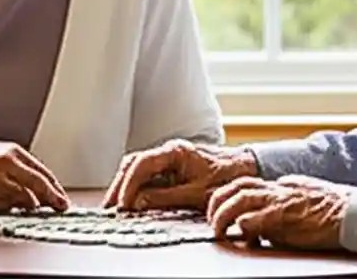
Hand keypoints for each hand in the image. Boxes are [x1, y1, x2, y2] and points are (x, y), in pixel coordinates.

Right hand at [0, 138, 67, 212]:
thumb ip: (7, 164)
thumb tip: (27, 179)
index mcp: (9, 151)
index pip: (42, 171)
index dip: (54, 187)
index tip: (61, 197)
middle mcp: (5, 162)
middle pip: (40, 184)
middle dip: (53, 197)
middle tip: (61, 207)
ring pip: (24, 198)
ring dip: (33, 205)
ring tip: (40, 209)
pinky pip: (4, 207)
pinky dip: (12, 209)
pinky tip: (15, 211)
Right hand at [103, 139, 258, 210]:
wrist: (245, 168)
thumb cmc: (226, 177)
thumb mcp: (197, 193)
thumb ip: (167, 197)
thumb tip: (140, 202)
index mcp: (175, 151)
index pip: (142, 164)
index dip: (129, 185)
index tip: (123, 203)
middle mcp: (169, 150)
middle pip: (134, 163)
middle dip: (121, 185)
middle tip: (110, 206)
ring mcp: (170, 157)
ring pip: (138, 167)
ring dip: (127, 185)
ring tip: (117, 204)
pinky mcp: (172, 166)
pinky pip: (149, 173)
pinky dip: (138, 185)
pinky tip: (133, 199)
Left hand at [207, 175, 348, 249]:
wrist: (353, 211)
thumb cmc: (331, 211)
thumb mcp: (300, 203)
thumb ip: (279, 210)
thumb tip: (262, 227)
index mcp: (280, 185)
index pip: (245, 184)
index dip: (228, 196)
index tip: (218, 208)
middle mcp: (277, 188)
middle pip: (237, 186)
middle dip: (217, 201)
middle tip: (211, 219)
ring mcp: (280, 199)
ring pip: (240, 197)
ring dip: (223, 212)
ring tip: (217, 228)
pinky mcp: (286, 215)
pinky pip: (257, 216)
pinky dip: (244, 223)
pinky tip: (241, 231)